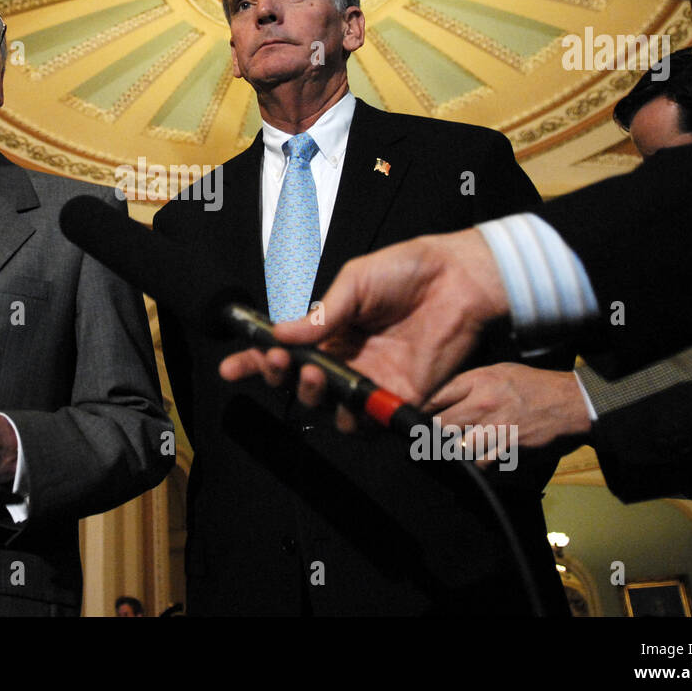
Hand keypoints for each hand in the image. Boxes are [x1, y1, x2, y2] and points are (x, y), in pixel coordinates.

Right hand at [219, 229, 508, 430]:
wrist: (460, 278)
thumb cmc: (410, 270)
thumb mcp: (356, 281)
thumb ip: (321, 313)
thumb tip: (280, 332)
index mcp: (330, 329)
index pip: (285, 349)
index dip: (255, 360)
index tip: (231, 367)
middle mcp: (346, 357)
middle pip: (299, 382)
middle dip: (278, 376)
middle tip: (277, 361)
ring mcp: (372, 378)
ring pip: (328, 406)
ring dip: (312, 395)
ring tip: (315, 372)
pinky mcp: (401, 394)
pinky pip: (370, 420)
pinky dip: (355, 417)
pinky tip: (350, 399)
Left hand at [425, 363, 592, 465]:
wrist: (572, 404)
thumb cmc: (533, 386)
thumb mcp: (498, 370)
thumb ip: (467, 383)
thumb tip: (438, 397)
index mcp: (479, 382)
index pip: (436, 398)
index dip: (419, 411)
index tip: (413, 420)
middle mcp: (485, 406)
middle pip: (441, 427)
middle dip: (430, 436)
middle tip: (422, 442)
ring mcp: (497, 432)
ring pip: (458, 451)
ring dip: (450, 455)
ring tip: (444, 456)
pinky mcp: (510, 454)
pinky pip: (481, 468)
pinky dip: (474, 468)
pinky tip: (470, 465)